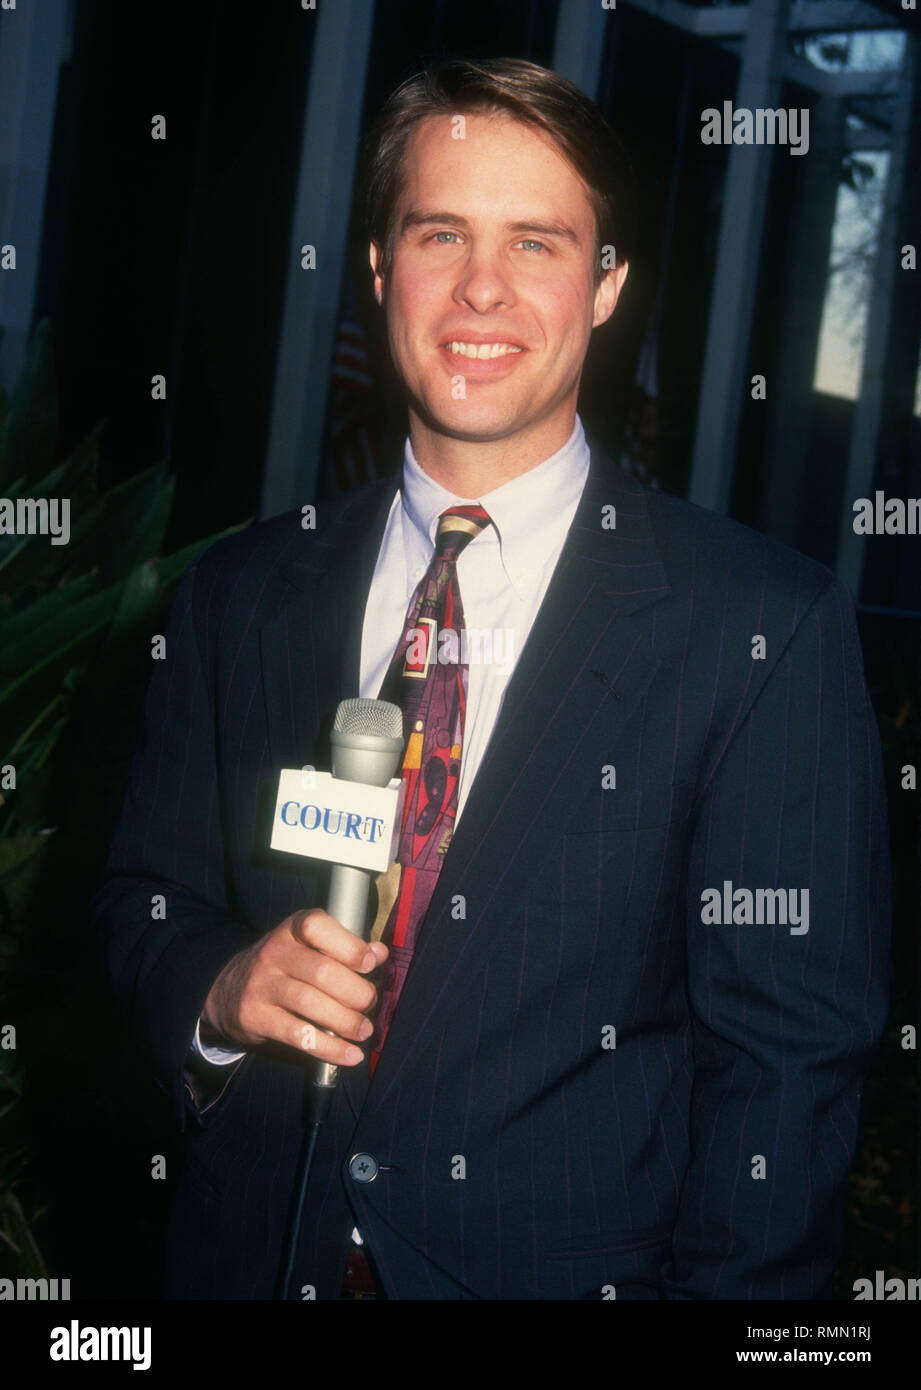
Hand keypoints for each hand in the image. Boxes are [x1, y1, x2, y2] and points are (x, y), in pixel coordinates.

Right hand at [200, 910, 388, 1065]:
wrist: (226, 993)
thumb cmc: (281, 966)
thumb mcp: (306, 948)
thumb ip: (343, 948)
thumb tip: (379, 952)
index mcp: (291, 930)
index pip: (317, 927)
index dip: (348, 946)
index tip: (369, 964)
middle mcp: (274, 954)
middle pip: (322, 972)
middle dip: (356, 992)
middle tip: (369, 1004)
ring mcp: (262, 985)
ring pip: (311, 1004)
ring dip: (346, 1021)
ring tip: (364, 1030)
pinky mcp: (256, 1018)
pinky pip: (298, 1035)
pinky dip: (329, 1048)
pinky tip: (349, 1055)